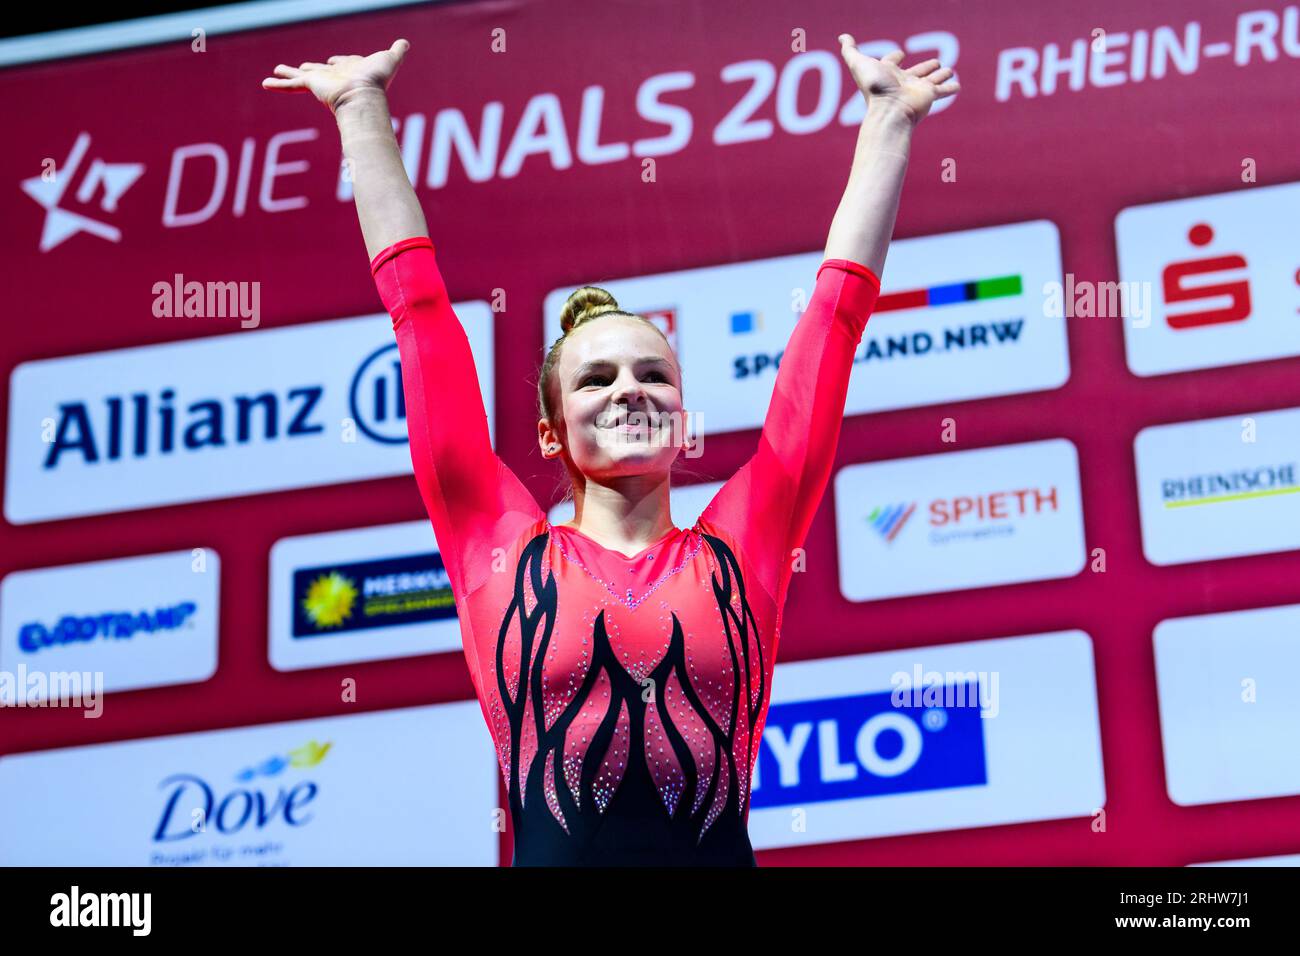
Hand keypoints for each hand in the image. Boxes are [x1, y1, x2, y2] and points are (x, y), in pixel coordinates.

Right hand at [261, 39, 409, 112]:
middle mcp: (335, 76)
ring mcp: (322, 81)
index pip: (342, 64)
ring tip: (276, 72)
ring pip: (301, 76)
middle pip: (320, 70)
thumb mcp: (390, 59)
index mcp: (351, 70)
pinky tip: (265, 83)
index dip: (339, 61)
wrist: (363, 95)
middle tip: (302, 69)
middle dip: (312, 69)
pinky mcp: (311, 84)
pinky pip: (291, 85)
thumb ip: (397, 50)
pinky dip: (278, 84)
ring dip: (288, 75)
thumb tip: (405, 43)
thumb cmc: (378, 80)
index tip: (334, 61)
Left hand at [837, 34, 958, 123]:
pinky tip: (957, 86)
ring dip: (941, 75)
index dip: (895, 58)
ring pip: (932, 80)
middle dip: (925, 67)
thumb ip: (850, 50)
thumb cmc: (874, 88)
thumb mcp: (858, 64)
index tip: (900, 55)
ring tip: (948, 71)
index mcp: (887, 74)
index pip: (892, 62)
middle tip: (935, 63)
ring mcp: (917, 89)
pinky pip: (943, 91)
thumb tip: (842, 37)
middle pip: (916, 72)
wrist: (890, 110)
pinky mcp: (929, 96)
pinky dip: (950, 88)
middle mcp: (903, 82)